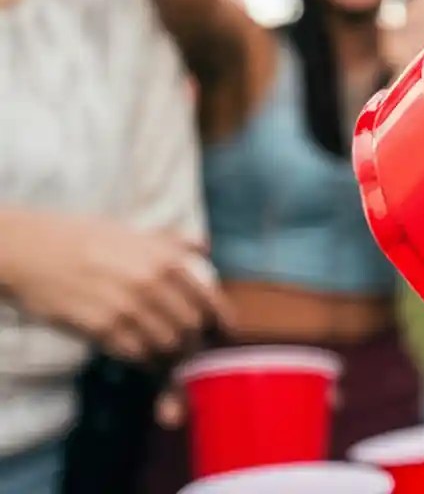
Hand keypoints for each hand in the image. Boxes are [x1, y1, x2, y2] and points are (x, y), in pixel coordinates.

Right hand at [2, 214, 231, 361]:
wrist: (31, 249)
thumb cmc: (81, 236)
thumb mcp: (133, 231)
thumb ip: (172, 241)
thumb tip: (203, 248)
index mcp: (165, 259)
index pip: (208, 298)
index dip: (221, 320)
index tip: (225, 331)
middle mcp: (151, 284)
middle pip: (191, 327)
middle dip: (195, 340)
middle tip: (191, 344)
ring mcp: (127, 308)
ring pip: (167, 345)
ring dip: (171, 354)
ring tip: (168, 353)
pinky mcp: (101, 329)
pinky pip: (137, 354)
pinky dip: (145, 359)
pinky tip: (144, 355)